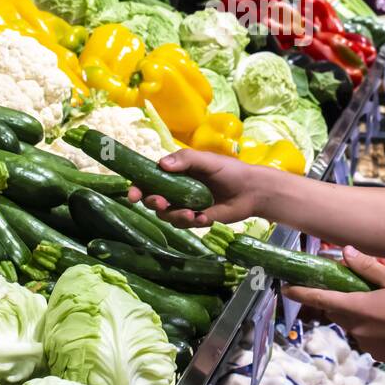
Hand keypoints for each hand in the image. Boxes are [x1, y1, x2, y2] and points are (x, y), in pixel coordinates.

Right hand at [128, 149, 269, 228]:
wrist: (251, 191)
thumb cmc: (229, 170)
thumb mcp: (207, 160)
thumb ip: (185, 160)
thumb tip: (161, 164)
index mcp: (175, 173)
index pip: (149, 180)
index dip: (137, 188)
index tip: (133, 195)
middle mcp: (176, 190)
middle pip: (153, 200)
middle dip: (154, 203)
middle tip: (163, 203)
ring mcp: (184, 205)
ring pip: (167, 215)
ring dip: (174, 215)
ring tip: (191, 214)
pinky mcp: (195, 219)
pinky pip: (183, 224)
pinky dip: (190, 222)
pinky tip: (203, 218)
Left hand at [284, 247, 384, 362]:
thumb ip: (366, 267)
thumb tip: (344, 252)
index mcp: (357, 307)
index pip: (320, 298)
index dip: (300, 292)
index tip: (286, 287)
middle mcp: (357, 328)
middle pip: (336, 311)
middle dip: (339, 300)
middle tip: (355, 289)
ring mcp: (366, 345)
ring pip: (352, 325)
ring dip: (357, 315)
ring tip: (383, 307)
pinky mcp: (378, 356)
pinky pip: (366, 339)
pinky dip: (371, 330)